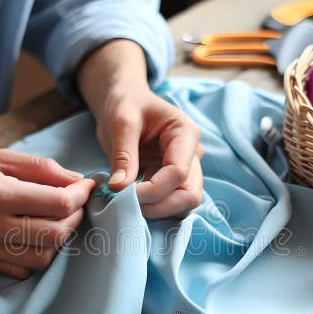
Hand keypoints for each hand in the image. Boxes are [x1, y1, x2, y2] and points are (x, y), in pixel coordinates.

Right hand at [0, 150, 94, 278]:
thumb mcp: (3, 157)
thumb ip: (44, 169)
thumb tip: (79, 182)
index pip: (58, 203)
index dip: (81, 195)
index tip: (87, 185)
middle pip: (57, 233)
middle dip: (76, 216)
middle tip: (76, 202)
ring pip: (45, 255)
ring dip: (61, 238)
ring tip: (59, 218)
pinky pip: (26, 269)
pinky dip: (41, 254)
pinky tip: (39, 235)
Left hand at [96, 85, 202, 217]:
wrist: (126, 103)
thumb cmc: (126, 104)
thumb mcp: (121, 121)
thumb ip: (123, 155)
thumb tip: (119, 188)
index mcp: (185, 133)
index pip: (178, 173)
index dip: (152, 190)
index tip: (121, 193)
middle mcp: (192, 154)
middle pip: (189, 195)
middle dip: (158, 206)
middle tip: (125, 203)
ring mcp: (187, 170)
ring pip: (184, 205)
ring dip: (157, 211)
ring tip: (126, 202)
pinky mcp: (175, 182)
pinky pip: (172, 204)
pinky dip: (154, 209)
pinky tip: (131, 200)